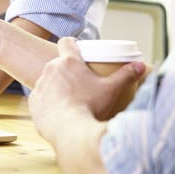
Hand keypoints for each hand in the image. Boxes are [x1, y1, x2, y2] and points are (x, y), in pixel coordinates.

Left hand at [29, 38, 144, 141]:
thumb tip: (141, 65)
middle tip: (79, 83)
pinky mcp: (33, 102)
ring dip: (55, 87)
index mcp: (69, 62)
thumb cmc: (90, 107)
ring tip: (69, 100)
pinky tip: (57, 111)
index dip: (71, 44)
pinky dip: (47, 103)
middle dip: (66, 71)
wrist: (69, 132)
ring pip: (48, 81)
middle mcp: (51, 69)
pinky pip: (40, 98)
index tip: (77, 50)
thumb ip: (126, 75)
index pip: (66, 42)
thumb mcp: (111, 90)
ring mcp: (40, 85)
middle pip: (58, 64)